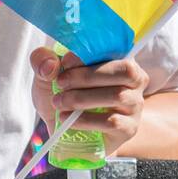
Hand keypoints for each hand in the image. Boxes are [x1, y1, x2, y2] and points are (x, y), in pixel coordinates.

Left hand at [29, 47, 148, 155]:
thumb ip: (43, 61)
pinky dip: (86, 119)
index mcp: (119, 57)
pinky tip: (67, 119)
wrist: (66, 131)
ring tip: (59, 102)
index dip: (92, 52)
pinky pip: (112, 121)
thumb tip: (51, 64)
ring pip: (117, 95)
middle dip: (87, 76)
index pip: (116, 46)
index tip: (65, 61)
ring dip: (82, 98)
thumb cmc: (65, 95)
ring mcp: (135, 104)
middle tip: (59, 83)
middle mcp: (134, 79)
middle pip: (124, 70)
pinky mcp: (129, 128)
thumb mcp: (47, 74)